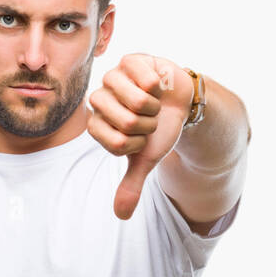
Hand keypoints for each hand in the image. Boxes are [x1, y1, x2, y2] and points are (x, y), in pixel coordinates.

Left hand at [86, 53, 193, 219]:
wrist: (178, 104)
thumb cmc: (159, 130)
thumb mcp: (147, 159)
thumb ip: (131, 185)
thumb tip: (121, 216)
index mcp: (97, 124)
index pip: (116, 142)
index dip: (137, 143)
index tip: (141, 138)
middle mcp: (99, 100)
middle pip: (125, 121)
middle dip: (147, 125)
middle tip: (149, 119)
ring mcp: (113, 77)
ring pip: (137, 100)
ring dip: (154, 106)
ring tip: (153, 102)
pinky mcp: (130, 61)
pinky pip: (147, 80)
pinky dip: (160, 87)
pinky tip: (157, 85)